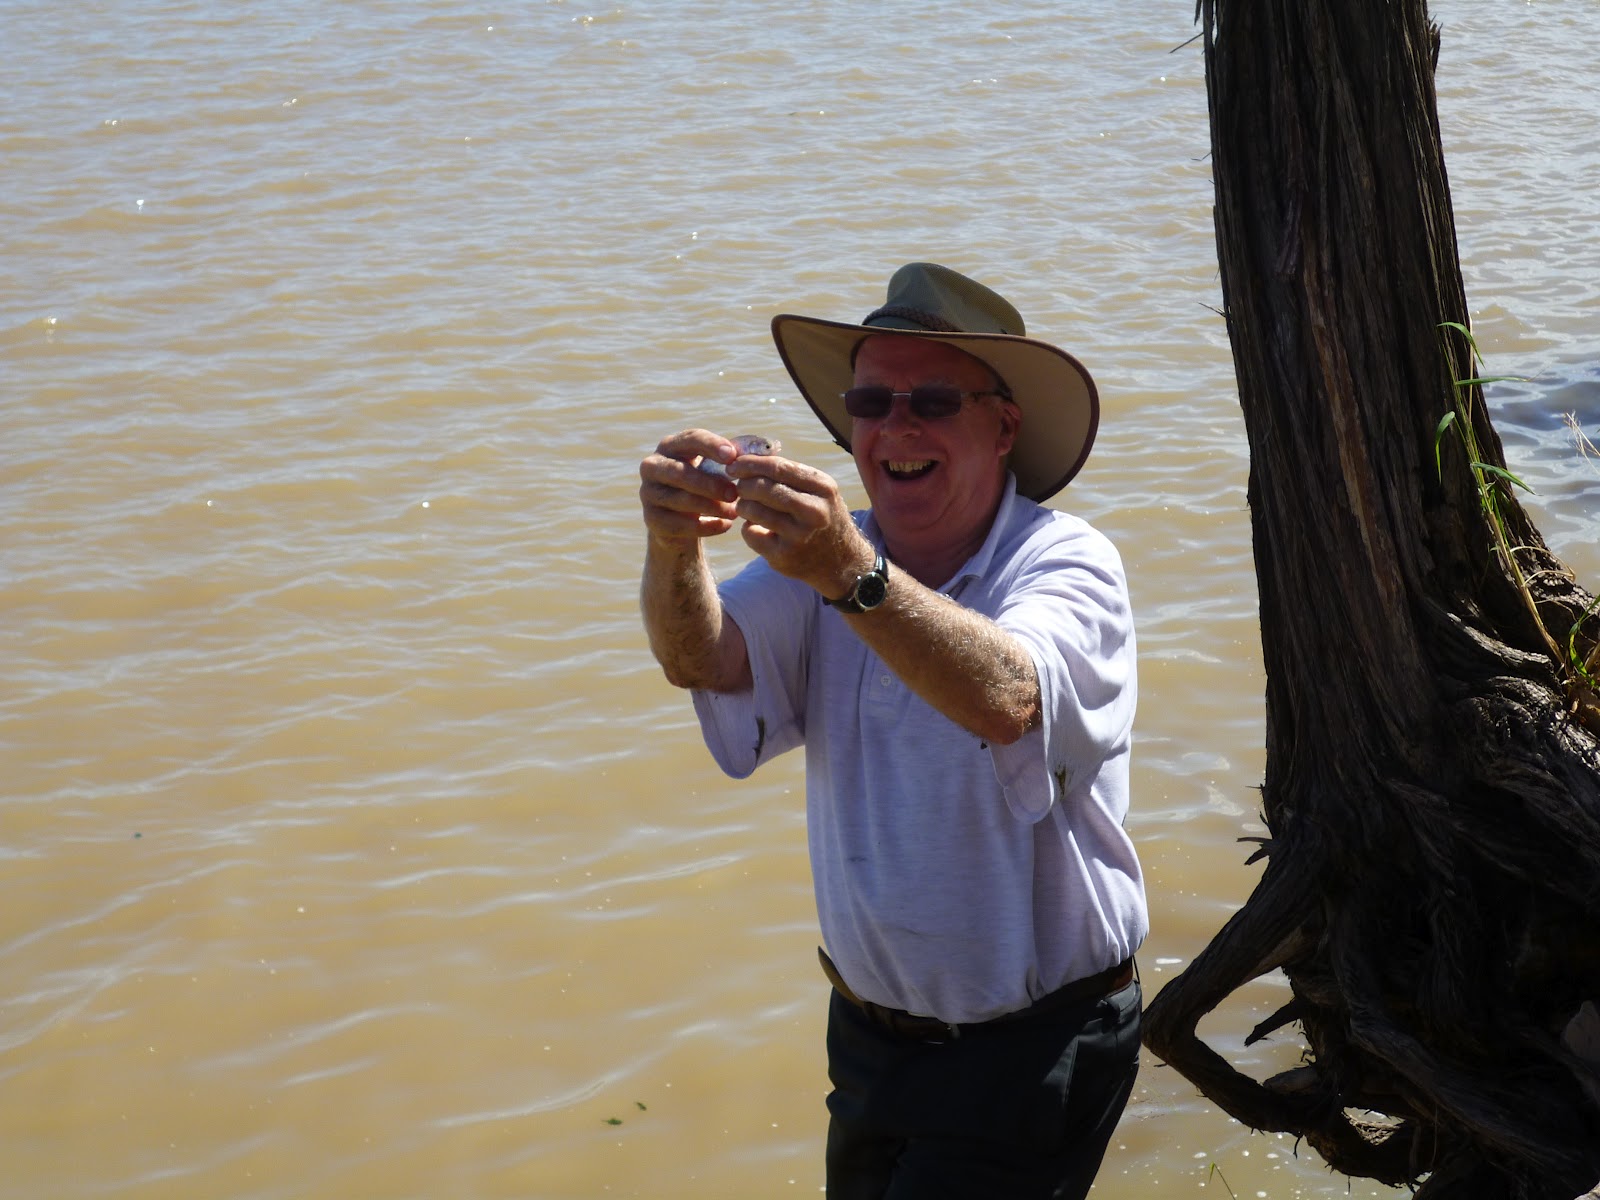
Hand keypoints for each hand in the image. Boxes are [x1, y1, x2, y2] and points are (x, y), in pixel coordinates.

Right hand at [639, 429, 742, 545]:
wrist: (681, 520)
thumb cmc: (704, 485)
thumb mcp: (714, 468)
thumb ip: (733, 458)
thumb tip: (761, 450)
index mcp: (671, 445)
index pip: (690, 439)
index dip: (711, 446)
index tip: (732, 456)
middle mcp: (653, 466)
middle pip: (680, 473)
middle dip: (710, 484)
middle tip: (734, 494)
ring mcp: (648, 493)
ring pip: (680, 500)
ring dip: (712, 507)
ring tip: (734, 512)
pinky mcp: (651, 519)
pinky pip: (680, 524)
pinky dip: (706, 527)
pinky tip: (725, 526)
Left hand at [725, 455, 874, 596]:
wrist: (842, 562)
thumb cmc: (821, 517)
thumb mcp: (818, 491)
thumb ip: (789, 474)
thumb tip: (747, 457)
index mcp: (822, 488)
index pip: (779, 467)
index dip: (750, 463)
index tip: (734, 464)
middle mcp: (814, 511)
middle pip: (762, 488)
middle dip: (743, 485)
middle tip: (739, 487)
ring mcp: (799, 535)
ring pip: (752, 510)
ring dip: (743, 506)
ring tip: (749, 508)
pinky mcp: (784, 556)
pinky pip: (750, 534)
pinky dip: (748, 528)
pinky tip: (759, 529)